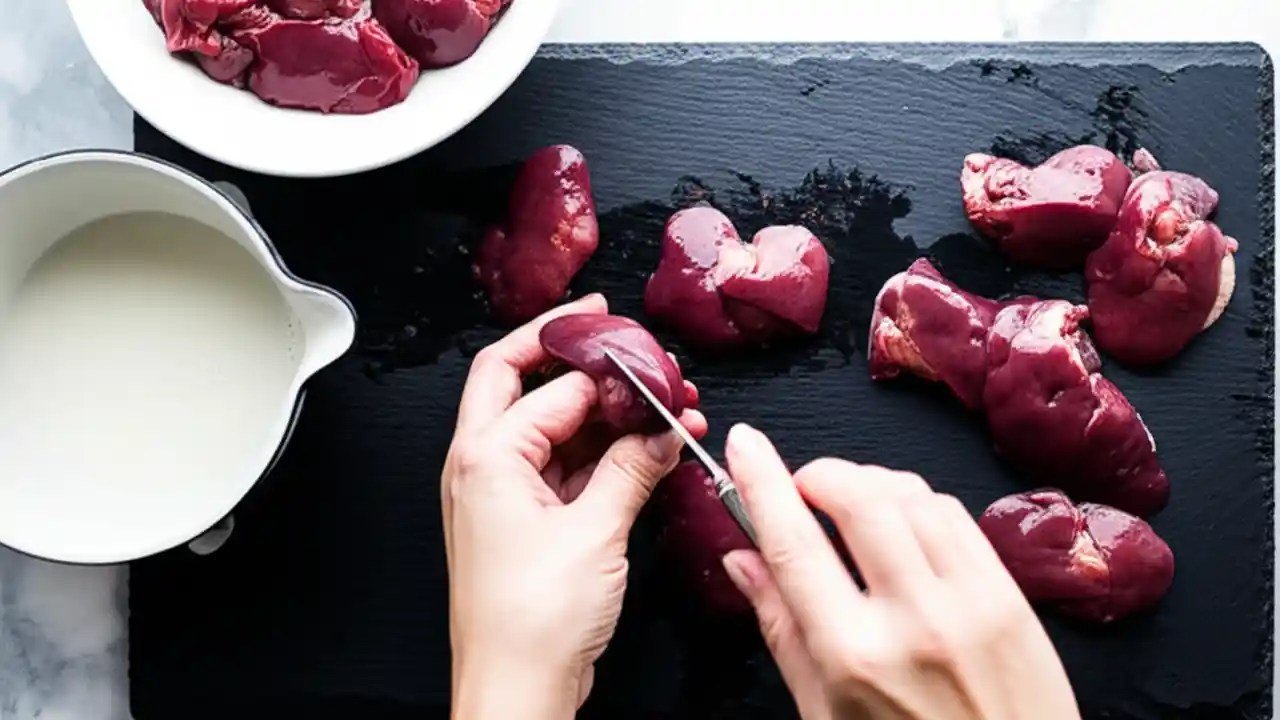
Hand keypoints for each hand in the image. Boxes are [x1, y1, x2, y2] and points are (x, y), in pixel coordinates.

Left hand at [443, 294, 706, 718]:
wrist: (516, 691)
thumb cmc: (531, 624)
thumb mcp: (595, 533)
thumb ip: (632, 469)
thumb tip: (660, 431)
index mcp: (486, 456)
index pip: (549, 383)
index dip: (602, 366)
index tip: (649, 363)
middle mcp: (485, 466)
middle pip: (523, 381)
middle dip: (570, 352)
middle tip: (610, 325)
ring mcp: (505, 494)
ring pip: (552, 426)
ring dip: (605, 413)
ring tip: (663, 405)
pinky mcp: (528, 522)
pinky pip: (568, 468)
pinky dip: (608, 456)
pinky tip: (652, 451)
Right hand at [720, 424, 1079, 719]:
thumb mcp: (823, 712)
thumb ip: (781, 629)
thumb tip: (741, 559)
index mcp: (852, 656)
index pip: (793, 542)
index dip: (761, 480)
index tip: (744, 443)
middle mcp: (914, 620)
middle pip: (858, 496)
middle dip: (818, 474)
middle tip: (801, 489)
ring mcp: (971, 602)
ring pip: (910, 494)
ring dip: (868, 484)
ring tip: (849, 509)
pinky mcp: (1012, 597)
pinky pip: (955, 515)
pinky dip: (916, 503)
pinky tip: (900, 527)